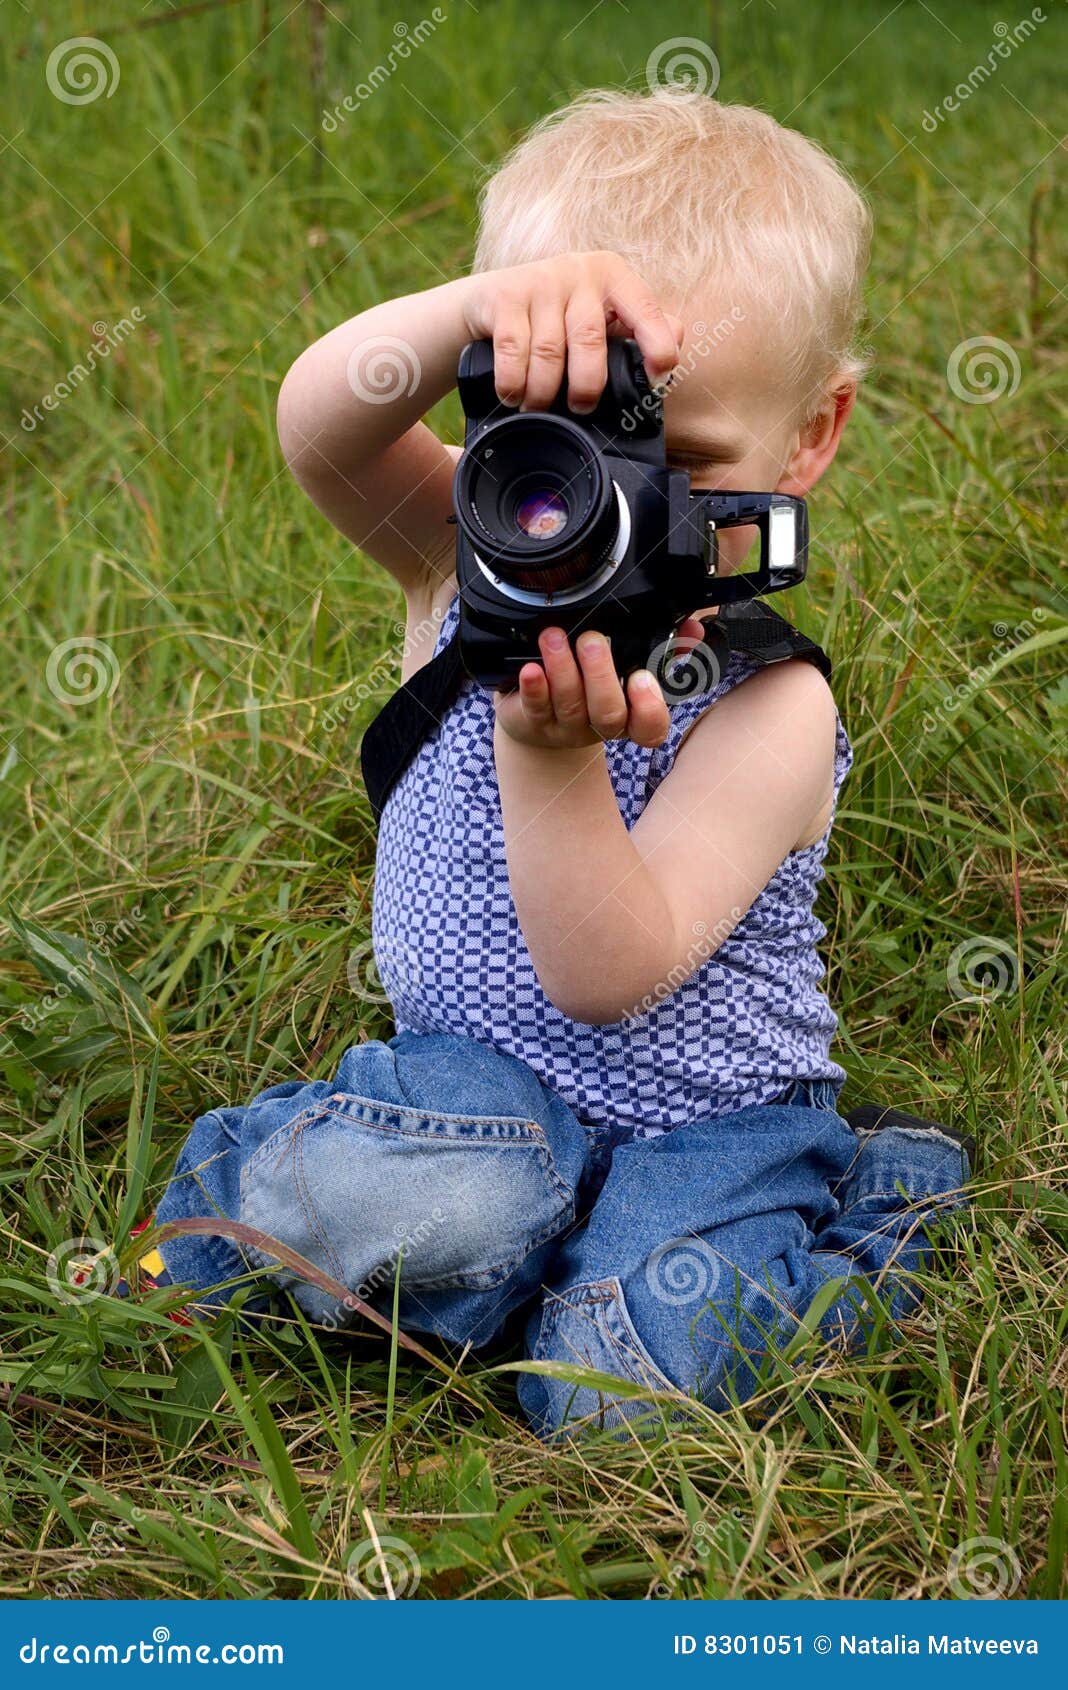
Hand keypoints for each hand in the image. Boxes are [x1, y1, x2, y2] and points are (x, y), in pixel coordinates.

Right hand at [461, 251, 683, 413]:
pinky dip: (513, 384)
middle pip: (590, 342)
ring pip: (549, 354)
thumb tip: (675, 343)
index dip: (657, 349)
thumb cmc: (556, 317)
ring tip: (538, 406)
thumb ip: (640, 327)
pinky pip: (513, 353)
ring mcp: (541, 281)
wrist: (487, 301)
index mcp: (614, 276)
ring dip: (543, 393)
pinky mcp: (506, 296)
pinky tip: (513, 395)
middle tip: (580, 407)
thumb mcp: (600, 314)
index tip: (654, 381)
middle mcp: (580, 272)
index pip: (647, 312)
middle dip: (586, 387)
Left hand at [493, 620, 706, 750]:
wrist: (540, 723)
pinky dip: (534, 687)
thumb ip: (664, 648)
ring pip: (570, 705)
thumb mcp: (628, 670)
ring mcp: (566, 727)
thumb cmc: (590, 690)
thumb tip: (693, 626)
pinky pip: (535, 707)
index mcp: (629, 715)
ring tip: (554, 637)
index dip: (649, 708)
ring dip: (563, 669)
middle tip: (591, 642)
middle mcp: (599, 726)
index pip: (650, 728)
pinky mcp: (534, 722)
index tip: (640, 678)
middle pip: (608, 714)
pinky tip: (531, 669)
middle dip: (601, 676)